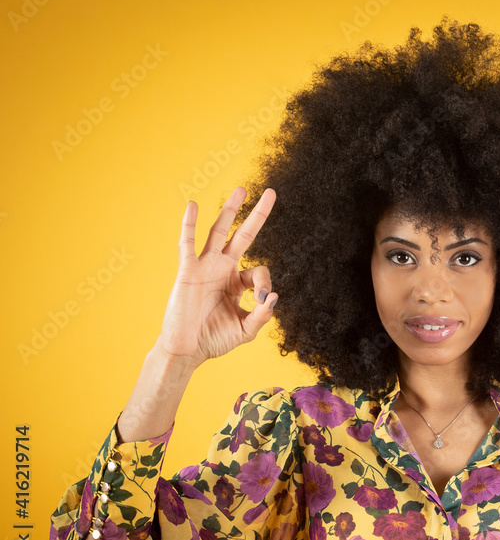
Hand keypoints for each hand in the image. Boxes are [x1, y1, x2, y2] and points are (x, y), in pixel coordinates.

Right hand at [155, 187, 278, 368]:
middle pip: (243, 235)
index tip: (262, 299)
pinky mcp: (188, 271)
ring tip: (241, 189)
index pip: (258, 270)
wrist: (186, 350)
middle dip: (257, 215)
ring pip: (219, 231)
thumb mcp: (245, 330)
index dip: (265, 282)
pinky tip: (192, 205)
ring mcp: (205, 267)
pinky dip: (188, 224)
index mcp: (237, 283)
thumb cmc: (213, 340)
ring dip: (230, 210)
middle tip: (271, 192)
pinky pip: (187, 243)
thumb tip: (273, 297)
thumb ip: (262, 316)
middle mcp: (223, 269)